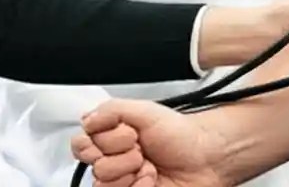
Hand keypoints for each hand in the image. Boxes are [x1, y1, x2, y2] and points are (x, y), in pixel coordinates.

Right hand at [72, 99, 227, 186]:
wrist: (207, 157)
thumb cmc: (180, 134)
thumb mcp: (145, 111)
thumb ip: (112, 110)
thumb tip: (86, 119)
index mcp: (111, 138)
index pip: (81, 144)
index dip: (100, 141)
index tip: (126, 135)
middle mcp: (114, 161)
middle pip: (94, 166)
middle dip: (121, 155)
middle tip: (142, 149)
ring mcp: (123, 182)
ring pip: (103, 183)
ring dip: (129, 171)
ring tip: (149, 165)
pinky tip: (151, 180)